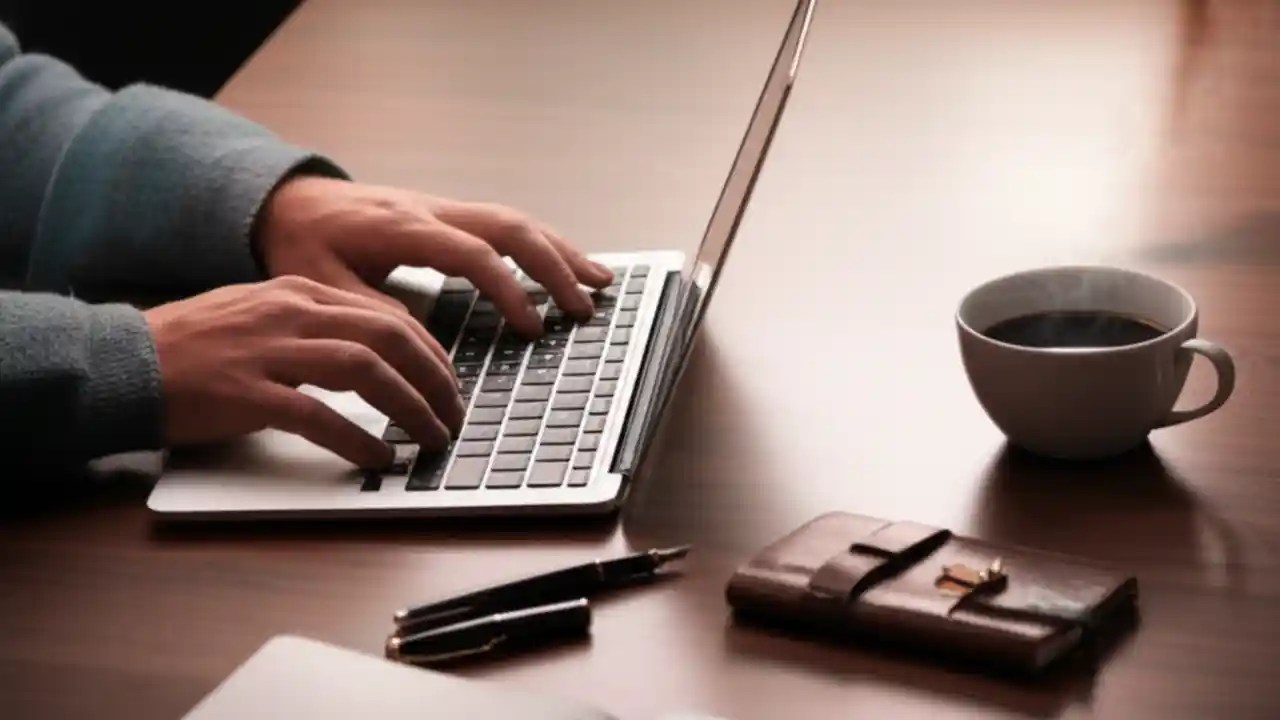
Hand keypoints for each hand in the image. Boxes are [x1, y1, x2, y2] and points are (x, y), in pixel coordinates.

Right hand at [144, 276, 462, 467]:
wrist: (125, 361)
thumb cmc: (195, 347)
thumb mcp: (264, 317)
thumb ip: (316, 328)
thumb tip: (375, 357)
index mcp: (300, 292)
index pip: (389, 315)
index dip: (431, 353)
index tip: (449, 383)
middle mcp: (290, 313)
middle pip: (389, 336)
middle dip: (434, 379)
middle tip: (454, 415)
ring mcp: (268, 351)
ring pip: (365, 369)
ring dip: (410, 407)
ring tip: (430, 438)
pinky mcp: (246, 393)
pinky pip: (317, 416)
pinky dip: (357, 440)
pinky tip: (379, 459)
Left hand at [255, 177, 613, 335]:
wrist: (287, 201)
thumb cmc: (301, 244)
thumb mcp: (321, 285)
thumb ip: (373, 313)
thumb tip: (426, 349)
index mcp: (401, 227)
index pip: (471, 254)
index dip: (507, 289)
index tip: (532, 326)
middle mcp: (431, 210)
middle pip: (509, 227)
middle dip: (554, 267)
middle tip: (584, 306)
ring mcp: (444, 207)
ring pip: (516, 220)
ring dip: (560, 251)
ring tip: (599, 282)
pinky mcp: (449, 214)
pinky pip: (505, 224)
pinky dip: (542, 244)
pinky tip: (565, 265)